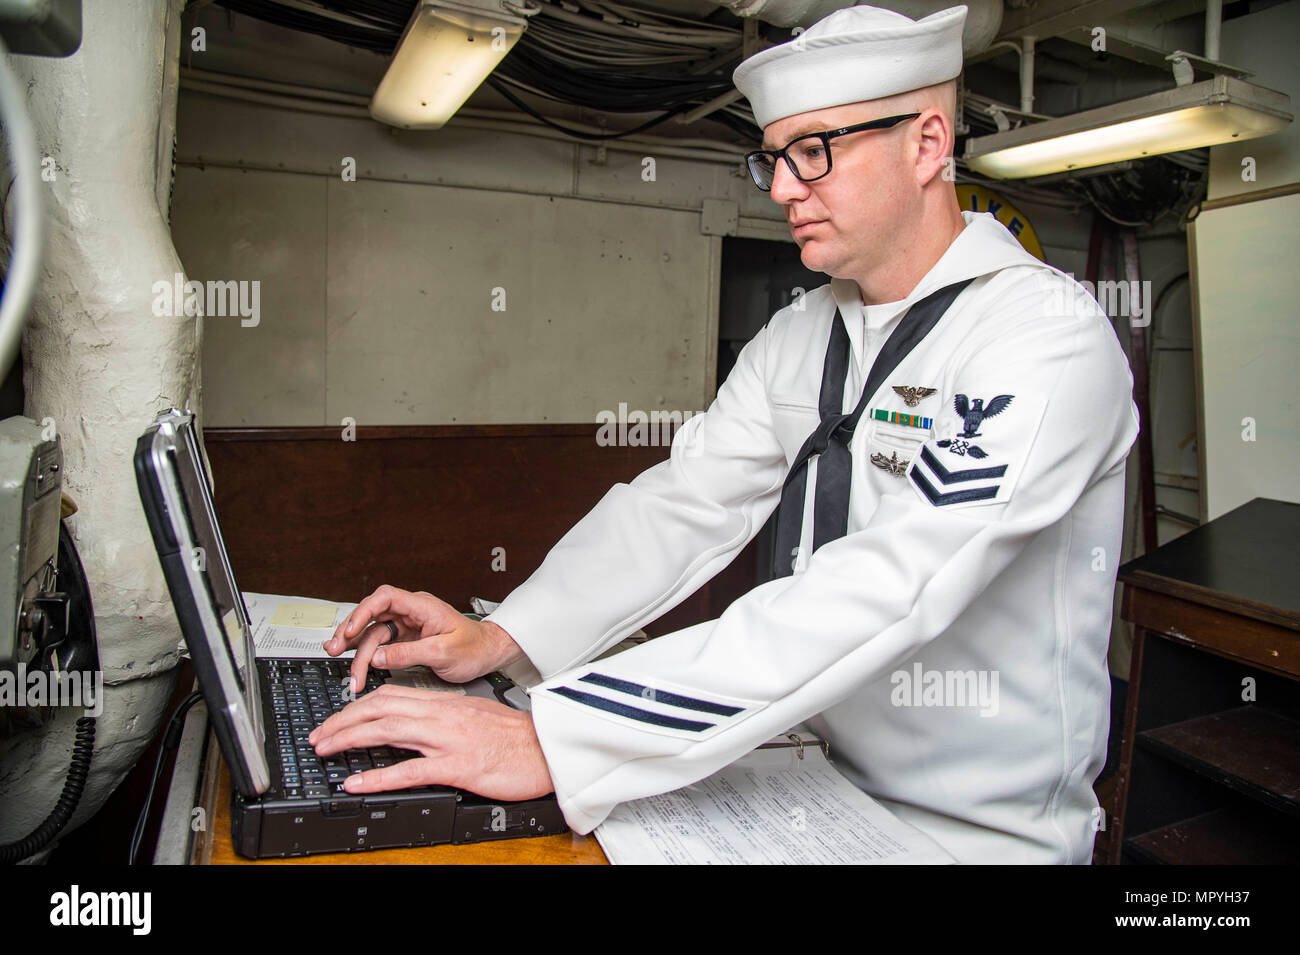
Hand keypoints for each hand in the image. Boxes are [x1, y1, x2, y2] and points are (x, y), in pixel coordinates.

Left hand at [307, 684, 554, 801]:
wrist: (548, 747)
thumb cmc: (516, 737)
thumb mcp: (474, 717)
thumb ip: (444, 719)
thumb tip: (415, 727)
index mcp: (445, 703)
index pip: (390, 695)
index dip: (357, 706)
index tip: (337, 719)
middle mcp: (442, 716)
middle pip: (380, 708)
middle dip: (342, 721)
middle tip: (318, 735)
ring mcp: (448, 739)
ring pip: (388, 731)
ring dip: (349, 740)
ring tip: (325, 750)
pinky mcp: (457, 765)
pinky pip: (410, 770)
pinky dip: (378, 776)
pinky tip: (357, 782)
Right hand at [324, 585, 523, 691]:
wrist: (488, 654)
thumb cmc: (473, 648)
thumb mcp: (443, 653)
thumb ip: (408, 654)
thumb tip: (376, 657)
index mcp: (423, 606)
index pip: (386, 597)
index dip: (364, 610)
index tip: (350, 628)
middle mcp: (412, 612)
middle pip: (373, 614)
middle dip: (351, 631)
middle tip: (334, 649)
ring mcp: (407, 625)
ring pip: (373, 631)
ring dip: (356, 648)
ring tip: (342, 665)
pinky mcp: (406, 639)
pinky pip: (380, 643)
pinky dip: (367, 654)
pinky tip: (355, 664)